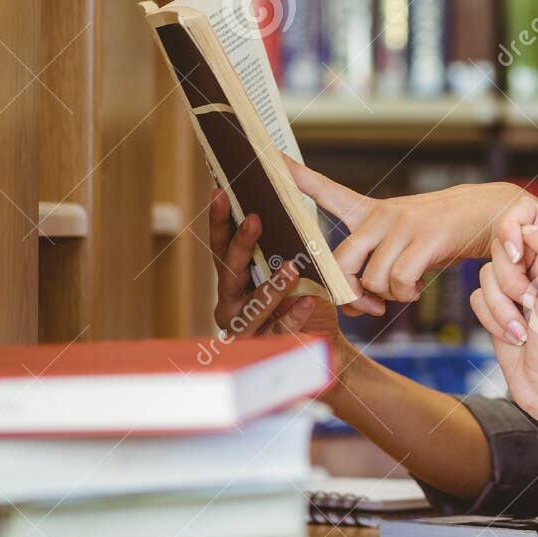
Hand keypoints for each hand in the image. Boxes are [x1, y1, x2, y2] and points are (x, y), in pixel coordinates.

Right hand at [209, 187, 330, 338]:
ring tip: (291, 267)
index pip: (221, 246)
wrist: (318, 339)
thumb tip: (280, 202)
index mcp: (232, 279)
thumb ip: (281, 244)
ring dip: (271, 285)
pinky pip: (280, 328)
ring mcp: (245, 327)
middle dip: (241, 245)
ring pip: (252, 305)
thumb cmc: (299, 298)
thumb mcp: (289, 268)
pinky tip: (308, 300)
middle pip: (228, 273)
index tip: (220, 192)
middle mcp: (230, 302)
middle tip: (255, 220)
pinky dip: (294, 314)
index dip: (219, 220)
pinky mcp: (268, 345)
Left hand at [286, 156, 537, 313]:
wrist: (490, 216)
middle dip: (350, 292)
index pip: (326, 191)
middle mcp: (381, 215)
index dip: (295, 175)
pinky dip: (407, 294)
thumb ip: (374, 271)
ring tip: (405, 289)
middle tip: (369, 305)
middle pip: (340, 260)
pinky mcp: (424, 237)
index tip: (269, 156)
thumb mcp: (403, 246)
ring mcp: (402, 224)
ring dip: (387, 296)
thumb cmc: (441, 237)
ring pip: (372, 278)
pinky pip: (399, 281)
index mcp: (371, 213)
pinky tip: (418, 287)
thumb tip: (357, 306)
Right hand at [470, 219, 537, 419]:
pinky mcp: (500, 310)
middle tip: (531, 303)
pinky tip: (514, 338)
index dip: (515, 240)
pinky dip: (492, 320)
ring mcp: (519, 290)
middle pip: (500, 250)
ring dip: (501, 308)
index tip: (520, 259)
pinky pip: (476, 298)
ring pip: (485, 276)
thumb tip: (526, 229)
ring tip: (524, 330)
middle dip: (509, 282)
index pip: (526, 224)